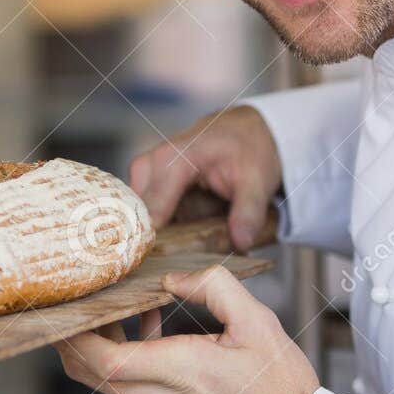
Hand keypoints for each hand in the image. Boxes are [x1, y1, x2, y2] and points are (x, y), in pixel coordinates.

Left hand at [54, 266, 318, 393]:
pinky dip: (129, 368)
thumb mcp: (259, 323)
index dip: (73, 332)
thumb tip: (175, 278)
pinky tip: (156, 342)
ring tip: (136, 313)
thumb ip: (214, 286)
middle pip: (90, 370)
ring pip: (108, 383)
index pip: (100, 357)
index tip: (69, 305)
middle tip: (87, 301)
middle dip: (78, 334)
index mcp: (176, 373)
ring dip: (110, 346)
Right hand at [129, 106, 280, 251]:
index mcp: (174, 159)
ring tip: (172, 252)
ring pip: (137, 211)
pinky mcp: (153, 180)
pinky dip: (158, 224)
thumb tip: (240, 242)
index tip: (158, 266)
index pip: (151, 208)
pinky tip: (174, 238)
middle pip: (136, 211)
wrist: (248, 127)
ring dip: (151, 231)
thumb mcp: (258, 179)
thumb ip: (249, 212)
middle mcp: (154, 162)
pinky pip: (146, 207)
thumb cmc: (250, 147)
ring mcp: (150, 170)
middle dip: (148, 238)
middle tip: (167, 263)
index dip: (152, 240)